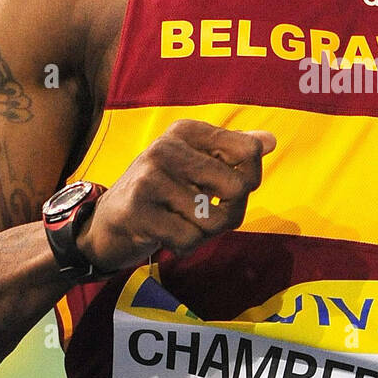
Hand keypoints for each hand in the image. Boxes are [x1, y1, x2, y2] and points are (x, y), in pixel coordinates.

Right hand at [80, 120, 276, 269]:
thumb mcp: (195, 166)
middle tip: (205, 214)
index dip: (248, 179)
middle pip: (238, 186)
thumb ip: (233, 152)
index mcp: (186, 131)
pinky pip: (188, 238)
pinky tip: (166, 236)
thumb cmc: (162, 194)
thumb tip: (270, 141)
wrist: (107, 224)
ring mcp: (149, 177)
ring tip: (181, 224)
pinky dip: (185, 246)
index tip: (225, 188)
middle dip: (230, 212)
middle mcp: (166, 147)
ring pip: (214, 218)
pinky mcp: (137, 210)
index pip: (249, 151)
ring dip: (204, 233)